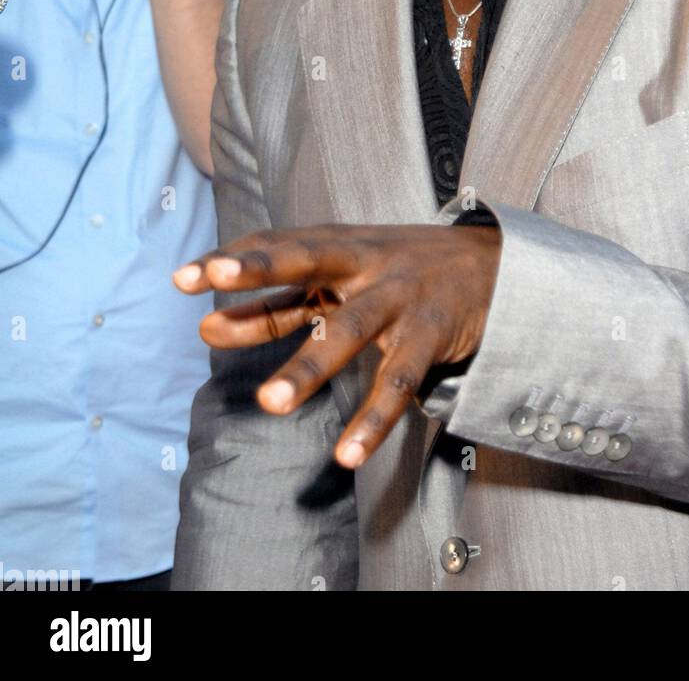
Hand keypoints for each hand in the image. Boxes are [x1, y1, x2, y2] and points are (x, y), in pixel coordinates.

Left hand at [173, 222, 501, 466]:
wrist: (496, 266)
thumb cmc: (400, 272)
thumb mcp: (340, 280)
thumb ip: (275, 305)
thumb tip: (206, 328)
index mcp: (339, 245)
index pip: (277, 246)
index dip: (232, 261)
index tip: (182, 279)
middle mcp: (366, 263)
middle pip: (309, 258)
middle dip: (263, 267)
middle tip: (216, 280)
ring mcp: (400, 296)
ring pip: (350, 328)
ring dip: (310, 365)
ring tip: (270, 404)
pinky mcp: (431, 333)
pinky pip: (398, 381)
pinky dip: (374, 420)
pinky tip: (346, 453)